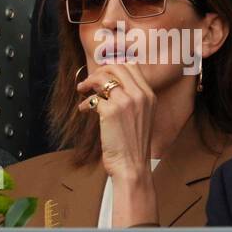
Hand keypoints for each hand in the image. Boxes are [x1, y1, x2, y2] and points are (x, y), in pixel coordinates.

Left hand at [76, 60, 154, 179]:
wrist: (132, 165)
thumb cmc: (134, 144)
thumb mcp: (142, 116)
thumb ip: (132, 98)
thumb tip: (111, 83)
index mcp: (149, 95)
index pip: (131, 66)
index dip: (114, 65)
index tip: (102, 72)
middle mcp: (140, 95)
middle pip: (116, 67)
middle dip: (99, 71)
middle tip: (89, 82)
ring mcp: (126, 101)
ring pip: (103, 78)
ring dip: (89, 82)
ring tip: (82, 90)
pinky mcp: (111, 111)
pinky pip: (94, 98)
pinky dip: (86, 103)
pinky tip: (84, 110)